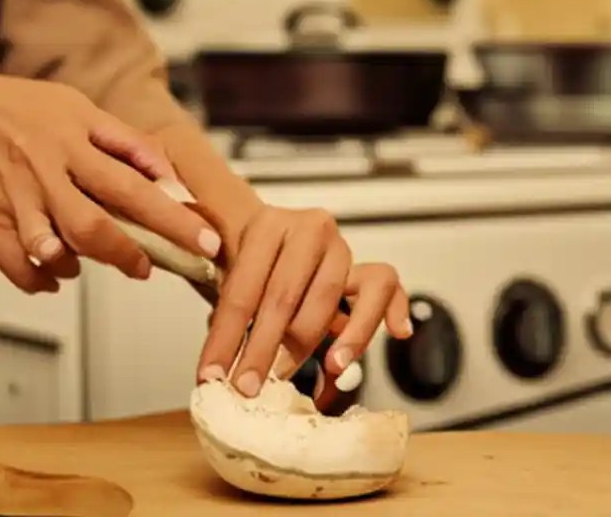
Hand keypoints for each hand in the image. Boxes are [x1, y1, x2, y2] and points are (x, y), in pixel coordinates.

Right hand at [0, 75, 219, 281]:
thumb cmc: (21, 106)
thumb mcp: (78, 108)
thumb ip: (128, 143)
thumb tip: (170, 177)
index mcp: (73, 140)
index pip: (134, 186)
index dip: (173, 219)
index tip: (204, 242)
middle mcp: (42, 169)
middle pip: (91, 225)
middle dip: (128, 254)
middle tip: (146, 267)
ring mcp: (9, 195)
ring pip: (49, 246)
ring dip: (78, 264)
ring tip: (92, 264)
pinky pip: (12, 260)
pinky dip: (37, 277)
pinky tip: (55, 275)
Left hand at [196, 206, 412, 396]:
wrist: (274, 235)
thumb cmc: (249, 259)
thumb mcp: (219, 266)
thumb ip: (219, 307)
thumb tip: (213, 369)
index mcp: (267, 225)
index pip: (243, 290)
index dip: (225, 337)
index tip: (212, 375)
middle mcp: (310, 230)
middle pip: (286, 296)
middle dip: (265, 348)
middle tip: (250, 386)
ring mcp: (342, 249)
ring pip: (336, 294)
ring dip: (318, 336)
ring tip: (323, 367)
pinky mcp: (367, 269)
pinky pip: (389, 288)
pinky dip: (395, 310)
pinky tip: (398, 332)